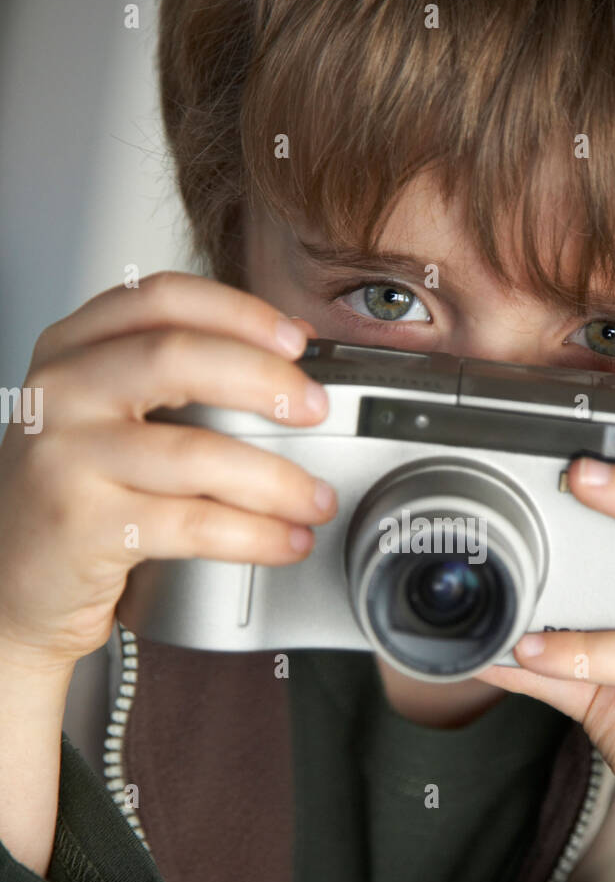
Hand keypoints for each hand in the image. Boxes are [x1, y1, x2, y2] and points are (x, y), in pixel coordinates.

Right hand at [0, 272, 336, 672]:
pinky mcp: (83, 526)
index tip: (296, 339)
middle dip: (267, 381)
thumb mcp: (106, 416)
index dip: (240, 312)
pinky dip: (254, 534)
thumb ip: (180, 373)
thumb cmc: (69, 496)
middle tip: (316, 410)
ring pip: (197, 453)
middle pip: (179, 357)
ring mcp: (65, 458)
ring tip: (315, 498)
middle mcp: (59, 392)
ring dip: (277, 479)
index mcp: (70, 349)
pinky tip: (284, 541)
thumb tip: (286, 340)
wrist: (9, 583)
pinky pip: (192, 524)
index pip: (160, 298)